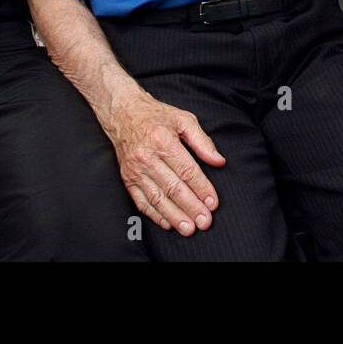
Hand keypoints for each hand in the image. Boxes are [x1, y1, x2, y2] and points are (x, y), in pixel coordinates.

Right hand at [106, 91, 224, 236]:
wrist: (123, 114)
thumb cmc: (157, 116)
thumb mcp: (184, 119)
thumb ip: (202, 141)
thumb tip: (219, 161)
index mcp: (163, 141)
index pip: (186, 170)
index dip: (201, 188)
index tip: (213, 203)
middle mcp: (147, 157)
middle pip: (172, 187)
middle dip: (191, 207)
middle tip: (205, 222)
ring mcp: (135, 170)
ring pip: (157, 198)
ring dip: (174, 216)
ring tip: (189, 229)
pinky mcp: (127, 179)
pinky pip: (141, 201)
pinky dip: (155, 215)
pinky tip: (168, 224)